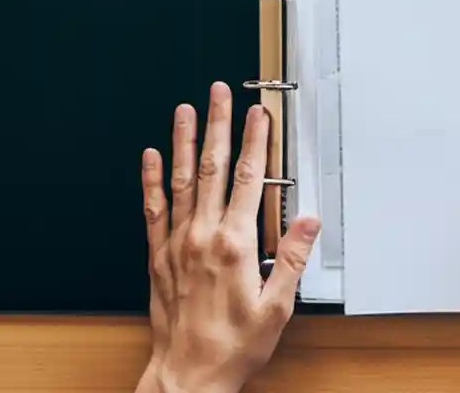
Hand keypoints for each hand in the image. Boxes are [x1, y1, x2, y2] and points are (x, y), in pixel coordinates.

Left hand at [136, 82, 320, 392]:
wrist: (188, 375)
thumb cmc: (232, 347)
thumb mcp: (277, 309)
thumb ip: (291, 259)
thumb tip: (307, 220)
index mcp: (235, 246)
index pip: (248, 181)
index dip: (255, 143)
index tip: (259, 116)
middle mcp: (203, 237)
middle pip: (214, 169)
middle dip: (219, 127)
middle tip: (220, 95)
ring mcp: (177, 244)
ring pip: (182, 181)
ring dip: (185, 142)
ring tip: (185, 111)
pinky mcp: (159, 256)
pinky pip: (154, 209)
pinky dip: (153, 180)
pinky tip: (151, 157)